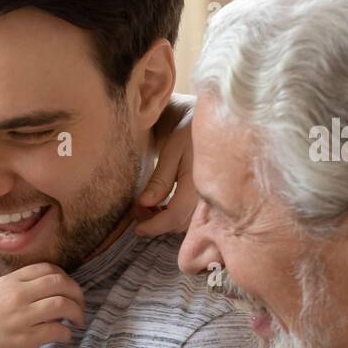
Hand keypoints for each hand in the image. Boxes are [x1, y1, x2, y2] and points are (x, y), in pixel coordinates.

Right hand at [0, 262, 84, 347]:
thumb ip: (9, 293)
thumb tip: (30, 299)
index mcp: (8, 282)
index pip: (47, 268)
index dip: (64, 278)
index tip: (68, 289)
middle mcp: (17, 294)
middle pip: (61, 283)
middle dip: (77, 294)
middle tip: (80, 306)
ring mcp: (21, 316)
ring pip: (63, 304)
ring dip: (77, 313)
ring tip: (78, 322)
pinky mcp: (23, 339)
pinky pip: (56, 331)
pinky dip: (66, 334)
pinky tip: (64, 338)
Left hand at [135, 93, 195, 236]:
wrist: (207, 119)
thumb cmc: (187, 130)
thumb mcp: (171, 151)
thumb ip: (160, 180)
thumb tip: (144, 204)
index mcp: (199, 182)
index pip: (175, 215)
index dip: (154, 226)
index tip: (137, 228)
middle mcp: (208, 194)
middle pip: (180, 223)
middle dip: (157, 223)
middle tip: (136, 212)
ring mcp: (210, 196)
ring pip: (186, 221)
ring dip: (165, 219)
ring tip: (146, 207)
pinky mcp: (208, 195)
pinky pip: (191, 214)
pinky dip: (174, 214)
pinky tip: (162, 205)